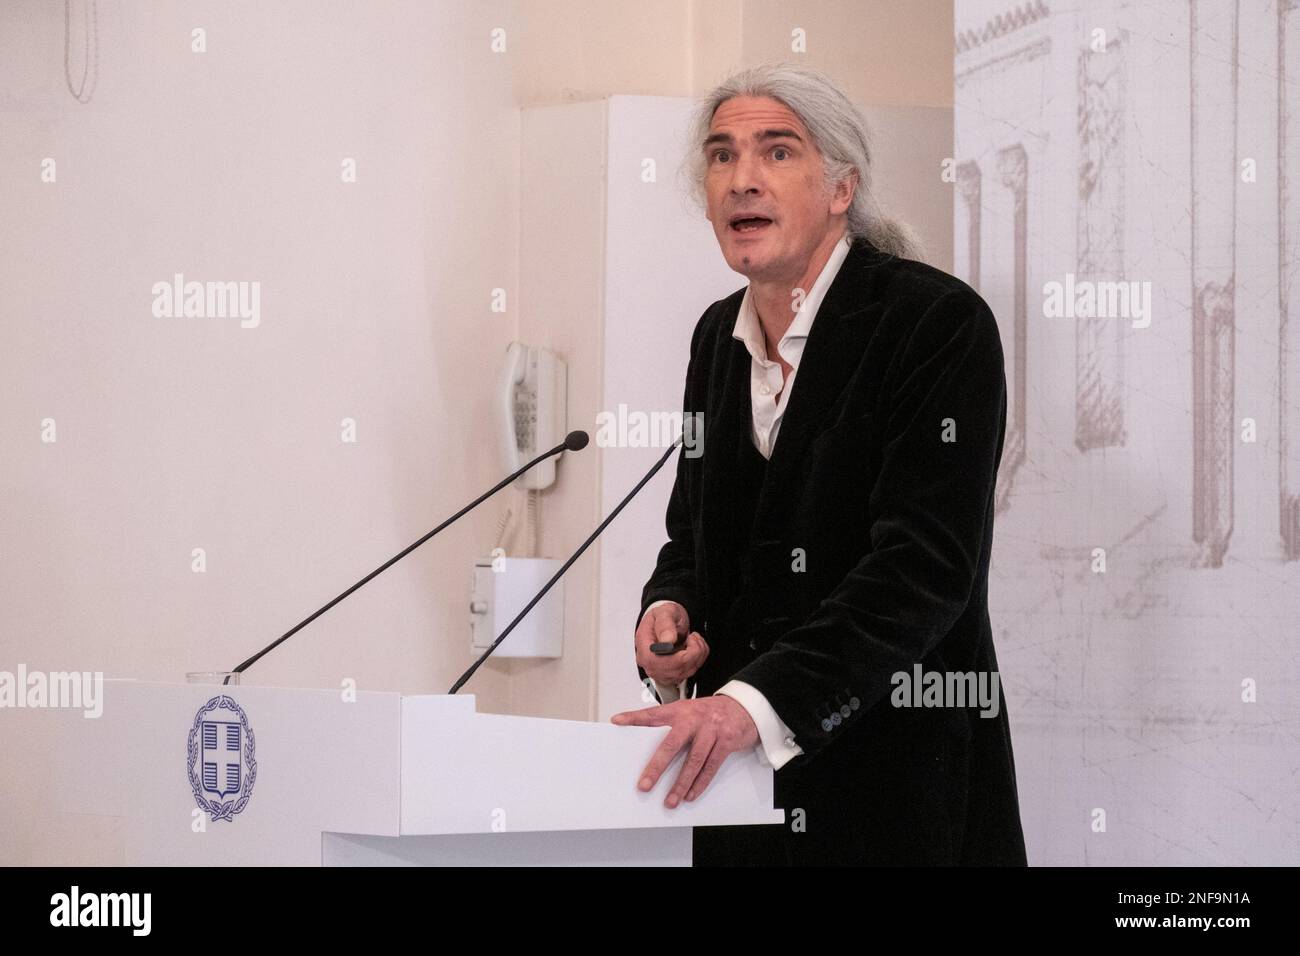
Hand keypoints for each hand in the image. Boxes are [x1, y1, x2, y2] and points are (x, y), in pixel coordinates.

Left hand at [610, 696, 759, 807]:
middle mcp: (694, 719)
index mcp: (680, 710)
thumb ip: (671, 724)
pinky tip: (691, 795)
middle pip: (671, 744)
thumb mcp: (689, 711)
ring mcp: (711, 730)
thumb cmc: (710, 713)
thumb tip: (646, 743)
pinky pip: (711, 767)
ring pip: (693, 761)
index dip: (635, 717)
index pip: (653, 713)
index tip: (617, 721)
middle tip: (645, 785)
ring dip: (680, 784)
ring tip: (669, 800)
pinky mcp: (726, 742)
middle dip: (657, 767)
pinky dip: (700, 783)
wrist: (744, 707)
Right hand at [635, 601, 708, 687]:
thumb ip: (665, 624)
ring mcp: (661, 672)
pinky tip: (694, 649)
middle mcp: (650, 664)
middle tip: (694, 637)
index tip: (689, 639)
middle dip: (693, 653)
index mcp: (644, 647)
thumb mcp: (665, 612)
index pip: (657, 662)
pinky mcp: (672, 675)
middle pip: (674, 670)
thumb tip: (667, 640)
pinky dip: (698, 661)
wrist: (668, 621)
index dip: (678, 656)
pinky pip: (689, 674)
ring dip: (698, 656)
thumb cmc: (664, 617)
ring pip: (685, 673)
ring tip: (694, 640)